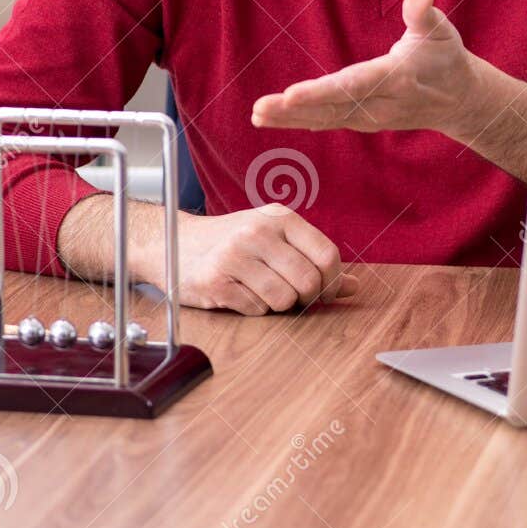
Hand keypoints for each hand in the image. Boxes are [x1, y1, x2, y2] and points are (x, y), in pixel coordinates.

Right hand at [177, 205, 358, 315]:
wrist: (171, 242)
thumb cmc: (231, 242)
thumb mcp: (274, 239)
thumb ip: (313, 259)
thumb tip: (354, 287)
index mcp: (279, 217)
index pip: (327, 254)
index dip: (332, 281)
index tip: (325, 292)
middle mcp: (258, 232)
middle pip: (308, 281)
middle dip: (306, 298)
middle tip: (293, 297)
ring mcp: (235, 256)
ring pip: (284, 299)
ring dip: (279, 305)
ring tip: (262, 291)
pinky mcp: (216, 281)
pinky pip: (256, 309)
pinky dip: (254, 308)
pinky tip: (240, 293)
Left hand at [251, 0, 479, 137]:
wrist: (458, 100)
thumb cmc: (445, 57)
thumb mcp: (441, 31)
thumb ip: (424, 14)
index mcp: (396, 78)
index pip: (354, 85)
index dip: (322, 91)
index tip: (292, 94)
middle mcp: (379, 104)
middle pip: (332, 107)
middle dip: (294, 109)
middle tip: (260, 108)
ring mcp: (369, 117)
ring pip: (325, 119)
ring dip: (289, 119)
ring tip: (256, 114)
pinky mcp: (361, 121)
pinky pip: (325, 122)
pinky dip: (297, 122)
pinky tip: (268, 119)